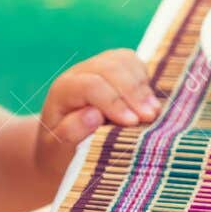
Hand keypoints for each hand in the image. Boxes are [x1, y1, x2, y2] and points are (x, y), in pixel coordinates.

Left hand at [34, 49, 159, 176]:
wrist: (62, 145)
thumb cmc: (61, 151)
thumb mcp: (58, 150)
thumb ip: (70, 132)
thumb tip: (94, 114)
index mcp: (63, 91)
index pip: (91, 85)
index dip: (114, 102)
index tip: (132, 123)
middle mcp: (78, 73)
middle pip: (110, 69)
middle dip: (132, 93)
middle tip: (149, 118)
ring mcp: (96, 67)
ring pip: (123, 60)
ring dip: (141, 86)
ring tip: (152, 113)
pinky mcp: (112, 68)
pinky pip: (132, 62)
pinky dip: (144, 79)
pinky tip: (148, 103)